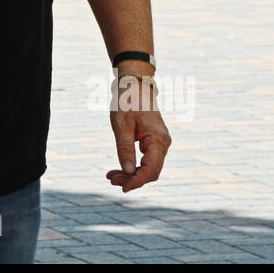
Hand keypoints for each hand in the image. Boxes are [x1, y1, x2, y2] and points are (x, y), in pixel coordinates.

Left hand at [106, 76, 170, 192]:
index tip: (122, 188)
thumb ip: (125, 150)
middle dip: (131, 179)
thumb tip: (128, 173)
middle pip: (150, 171)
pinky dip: (133, 165)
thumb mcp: (122, 126)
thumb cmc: (127, 102)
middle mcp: (163, 143)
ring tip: (111, 176)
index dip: (137, 182)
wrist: (134, 84)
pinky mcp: (153, 141)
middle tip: (110, 180)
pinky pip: (146, 160)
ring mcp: (159, 143)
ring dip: (131, 174)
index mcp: (158, 140)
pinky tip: (119, 169)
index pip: (151, 170)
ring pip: (148, 167)